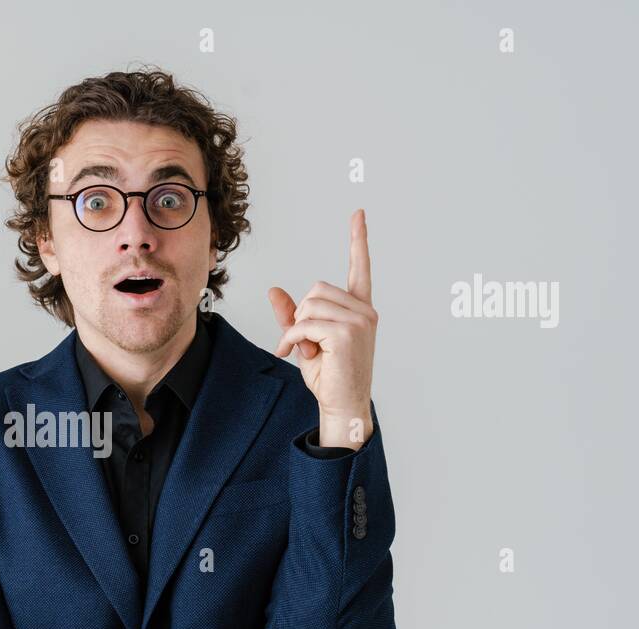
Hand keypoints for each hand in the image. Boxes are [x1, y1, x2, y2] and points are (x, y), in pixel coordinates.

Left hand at [267, 209, 377, 444]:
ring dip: (297, 329)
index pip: (359, 269)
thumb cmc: (329, 375)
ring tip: (307, 350)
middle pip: (316, 288)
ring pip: (309, 305)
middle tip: (306, 342)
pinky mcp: (346, 334)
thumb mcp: (306, 340)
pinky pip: (304, 324)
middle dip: (302, 314)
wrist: (342, 405)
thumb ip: (292, 315)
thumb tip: (274, 290)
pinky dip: (292, 339)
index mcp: (360, 309)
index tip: (358, 214)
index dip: (358, 240)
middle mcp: (364, 312)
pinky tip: (297, 355)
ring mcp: (359, 322)